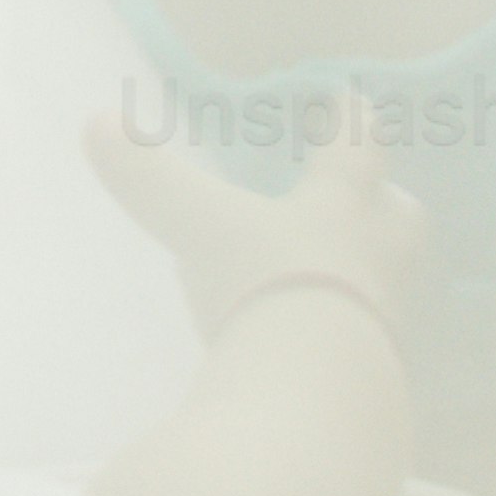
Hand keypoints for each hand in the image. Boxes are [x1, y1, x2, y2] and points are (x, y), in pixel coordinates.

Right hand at [81, 87, 418, 353]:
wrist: (321, 395)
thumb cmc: (266, 285)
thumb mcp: (197, 225)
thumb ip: (152, 179)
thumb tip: (96, 122)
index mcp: (339, 207)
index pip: (355, 149)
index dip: (351, 122)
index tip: (351, 100)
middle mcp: (374, 256)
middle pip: (399, 218)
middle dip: (384, 203)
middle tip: (366, 200)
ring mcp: (383, 322)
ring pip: (385, 283)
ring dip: (361, 274)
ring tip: (321, 279)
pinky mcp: (377, 378)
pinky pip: (363, 344)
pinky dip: (340, 338)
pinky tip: (307, 350)